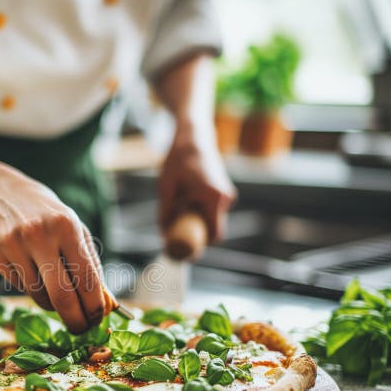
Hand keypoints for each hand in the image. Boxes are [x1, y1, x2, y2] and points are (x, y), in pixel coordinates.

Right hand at [0, 162, 105, 332]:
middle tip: (79, 329)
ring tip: (54, 291)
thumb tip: (103, 302)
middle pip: (61, 295)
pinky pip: (19, 286)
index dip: (95, 306)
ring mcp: (13, 244)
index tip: (98, 319)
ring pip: (38, 295)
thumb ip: (89, 262)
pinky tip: (29, 268)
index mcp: (66, 226)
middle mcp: (39, 234)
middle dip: (74, 320)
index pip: (86, 278)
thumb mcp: (72, 226)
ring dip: (51, 303)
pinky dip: (30, 287)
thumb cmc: (43, 212)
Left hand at [159, 125, 235, 242]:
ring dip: (197, 220)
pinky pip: (213, 210)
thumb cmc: (178, 161)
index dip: (201, 246)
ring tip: (178, 208)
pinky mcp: (224, 190)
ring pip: (213, 219)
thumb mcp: (166, 188)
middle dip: (197, 234)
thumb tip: (163, 236)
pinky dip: (201, 211)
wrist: (193, 137)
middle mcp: (225, 197)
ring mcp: (227, 194)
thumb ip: (165, 213)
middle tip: (176, 237)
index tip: (187, 252)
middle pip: (213, 229)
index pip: (214, 234)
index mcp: (213, 198)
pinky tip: (186, 201)